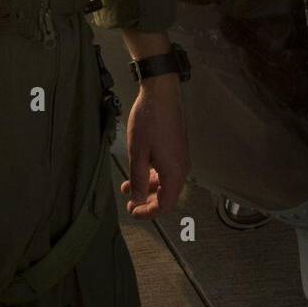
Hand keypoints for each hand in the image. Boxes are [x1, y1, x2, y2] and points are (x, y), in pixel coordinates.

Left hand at [120, 73, 189, 218]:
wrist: (161, 93)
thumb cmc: (149, 121)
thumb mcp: (138, 152)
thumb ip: (137, 179)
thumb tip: (137, 198)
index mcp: (174, 172)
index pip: (166, 204)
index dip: (149, 212)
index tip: (133, 212)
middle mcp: (181, 168)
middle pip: (166, 194)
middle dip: (146, 200)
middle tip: (128, 201)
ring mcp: (180, 157)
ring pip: (164, 181)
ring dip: (146, 185)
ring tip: (126, 185)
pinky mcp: (176, 148)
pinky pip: (165, 169)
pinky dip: (151, 173)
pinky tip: (137, 169)